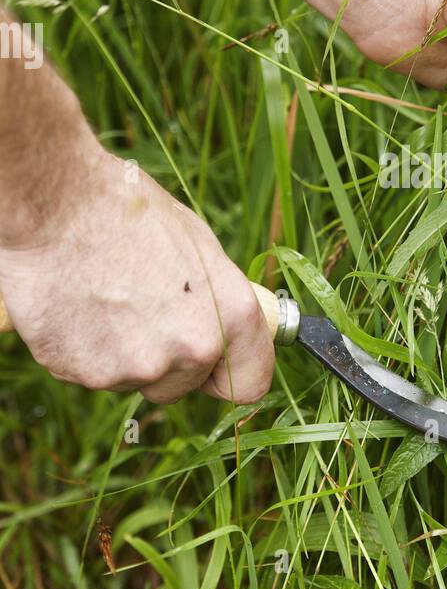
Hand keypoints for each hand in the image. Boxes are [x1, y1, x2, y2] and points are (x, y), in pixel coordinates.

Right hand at [0, 141, 273, 404]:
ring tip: (100, 298)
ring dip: (119, 353)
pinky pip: (90, 374)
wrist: (56, 203)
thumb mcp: (196, 244)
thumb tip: (216, 325)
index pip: (249, 383)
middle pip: (183, 386)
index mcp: (232, 314)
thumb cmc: (127, 210)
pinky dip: (82, 350)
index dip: (226, 376)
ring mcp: (140, 366)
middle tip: (135, 311)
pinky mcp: (89, 373)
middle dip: (164, 361)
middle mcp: (194, 348)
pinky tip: (74, 307)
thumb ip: (213, 299)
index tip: (210, 368)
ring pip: (133, 379)